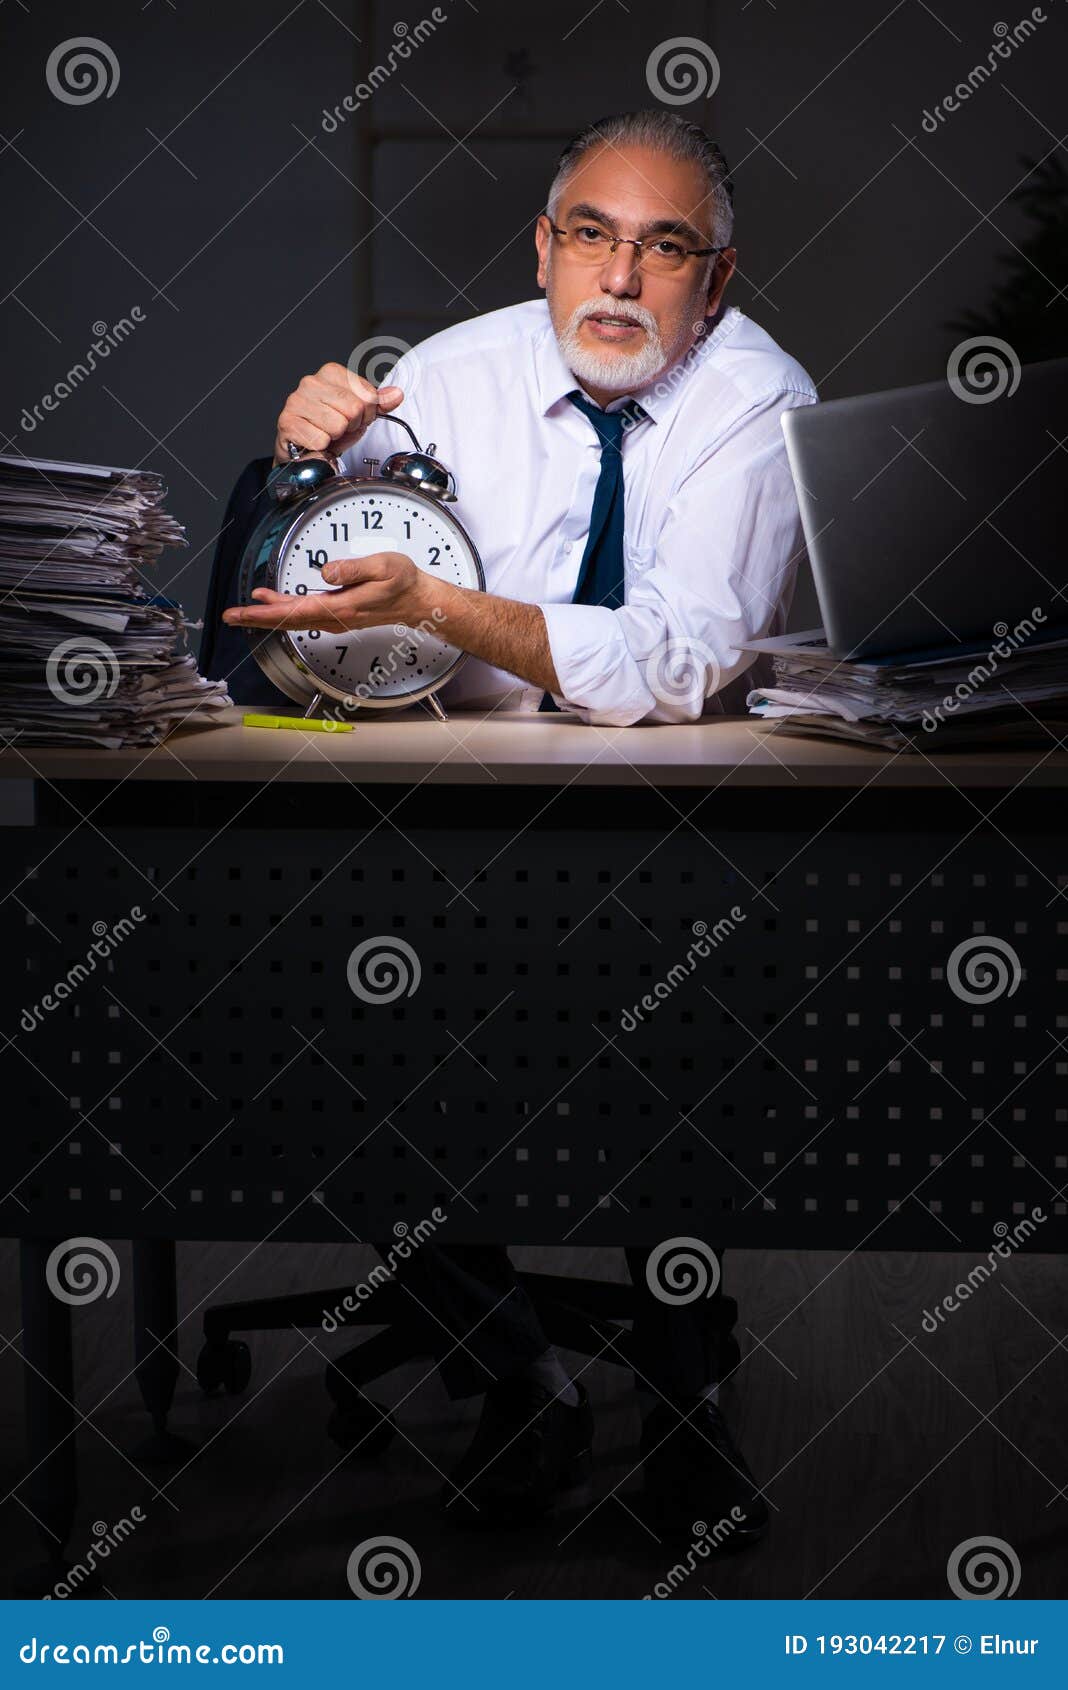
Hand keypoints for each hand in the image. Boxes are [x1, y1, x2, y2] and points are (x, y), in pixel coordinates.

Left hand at [222, 551, 436, 632]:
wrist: (418, 601)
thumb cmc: (404, 583)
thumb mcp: (384, 567)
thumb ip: (353, 568)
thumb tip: (325, 573)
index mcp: (342, 605)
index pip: (295, 611)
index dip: (265, 612)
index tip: (242, 612)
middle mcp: (335, 616)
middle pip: (288, 620)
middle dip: (256, 618)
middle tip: (230, 615)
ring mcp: (335, 617)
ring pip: (294, 618)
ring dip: (268, 614)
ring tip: (245, 609)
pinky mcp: (337, 613)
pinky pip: (303, 615)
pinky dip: (283, 610)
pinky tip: (273, 602)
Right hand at [273, 362, 404, 465]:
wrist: (304, 449)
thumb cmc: (329, 427)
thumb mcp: (359, 413)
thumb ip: (379, 403)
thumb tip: (396, 394)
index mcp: (331, 372)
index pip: (367, 394)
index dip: (366, 413)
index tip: (354, 418)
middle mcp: (311, 382)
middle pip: (354, 408)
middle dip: (352, 425)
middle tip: (340, 428)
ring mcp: (296, 400)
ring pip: (337, 425)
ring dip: (336, 436)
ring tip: (327, 434)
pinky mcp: (287, 422)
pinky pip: (320, 439)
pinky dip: (321, 446)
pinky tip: (314, 441)